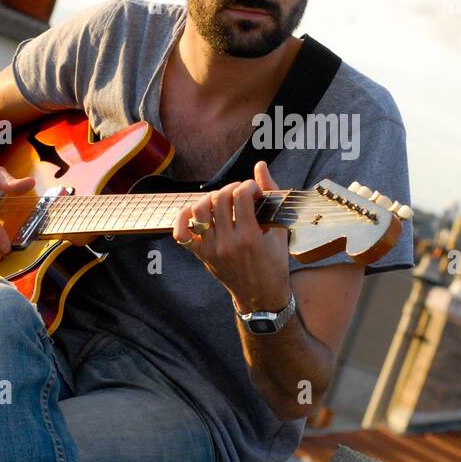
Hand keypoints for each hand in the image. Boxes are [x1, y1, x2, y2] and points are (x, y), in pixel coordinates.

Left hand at [172, 160, 290, 312]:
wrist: (261, 296)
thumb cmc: (274, 262)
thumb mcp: (279, 230)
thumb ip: (270, 195)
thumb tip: (260, 165)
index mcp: (249, 237)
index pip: (240, 196)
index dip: (248, 186)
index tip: (255, 191)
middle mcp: (227, 243)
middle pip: (218, 199)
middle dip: (231, 189)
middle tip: (240, 194)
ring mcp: (210, 249)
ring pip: (199, 210)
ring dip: (210, 199)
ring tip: (222, 201)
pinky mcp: (200, 255)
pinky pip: (181, 232)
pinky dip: (184, 218)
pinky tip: (197, 212)